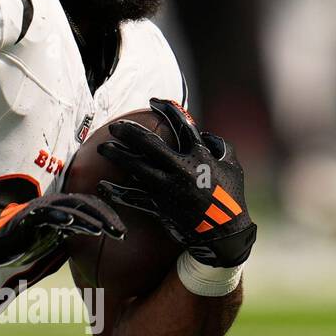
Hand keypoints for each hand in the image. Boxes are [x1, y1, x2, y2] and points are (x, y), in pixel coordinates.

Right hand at [0, 193, 125, 267]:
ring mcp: (39, 211)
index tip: (123, 234)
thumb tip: (93, 252)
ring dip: (87, 218)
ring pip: (68, 208)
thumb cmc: (21, 243)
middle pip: (85, 204)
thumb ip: (70, 241)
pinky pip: (45, 215)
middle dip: (105, 217)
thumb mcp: (52, 243)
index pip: (91, 208)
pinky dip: (59, 217)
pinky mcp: (25, 218)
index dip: (108, 217)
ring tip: (103, 229)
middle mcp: (52, 206)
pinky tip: (72, 222)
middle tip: (122, 233)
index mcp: (62, 211)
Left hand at [96, 98, 255, 266]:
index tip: (153, 101)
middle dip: (129, 131)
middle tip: (115, 127)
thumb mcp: (233, 167)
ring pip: (136, 166)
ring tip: (103, 148)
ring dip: (117, 155)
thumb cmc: (231, 197)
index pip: (182, 125)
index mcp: (200, 155)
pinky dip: (116, 191)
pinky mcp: (158, 205)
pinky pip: (132, 196)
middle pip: (148, 143)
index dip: (167, 109)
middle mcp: (181, 168)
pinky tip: (102, 186)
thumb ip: (221, 146)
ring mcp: (167, 187)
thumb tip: (205, 133)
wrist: (223, 233)